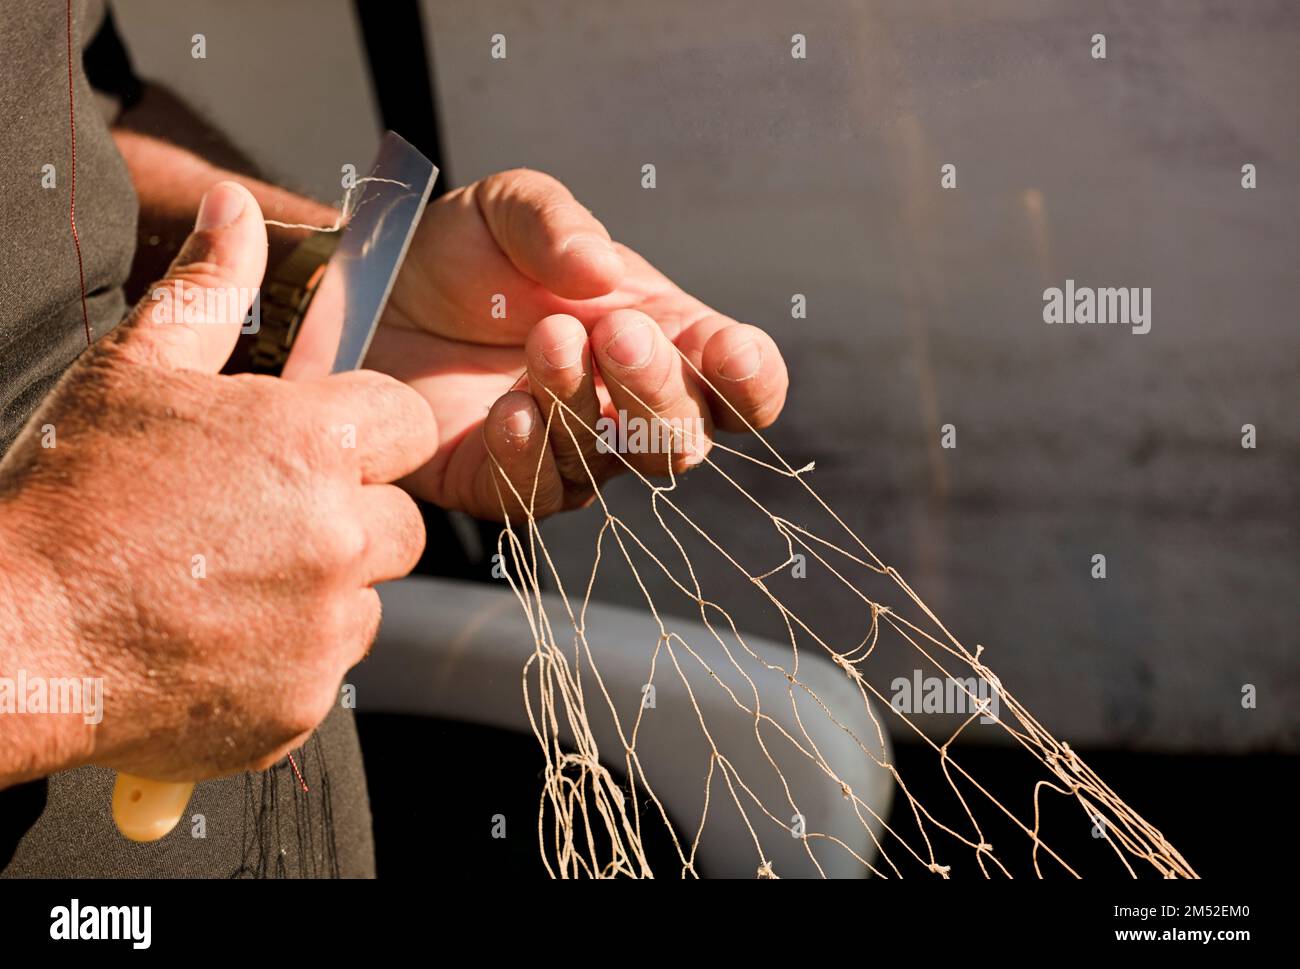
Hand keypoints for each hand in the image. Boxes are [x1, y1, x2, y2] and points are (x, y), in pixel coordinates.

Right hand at [0, 182, 435, 783]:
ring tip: (233, 578)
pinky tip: (221, 635)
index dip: (366, 432)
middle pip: (401, 519)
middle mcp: (339, 535)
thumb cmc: (68, 499)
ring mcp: (326, 626)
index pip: (405, 424)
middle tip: (265, 520)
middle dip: (352, 514)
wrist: (15, 639)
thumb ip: (208, 289)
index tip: (324, 447)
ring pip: (370, 596)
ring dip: (325, 587)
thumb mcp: (135, 371)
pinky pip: (329, 665)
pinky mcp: (304, 699)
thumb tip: (237, 213)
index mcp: (313, 444)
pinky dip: (291, 654)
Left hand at [368, 169, 789, 520]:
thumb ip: (557, 224)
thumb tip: (601, 270)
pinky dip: (531, 455)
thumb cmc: (459, 254)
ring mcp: (571, 450)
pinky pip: (540, 494)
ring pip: (615, 465)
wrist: (364, 295)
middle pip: (685, 436)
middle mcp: (627, 404)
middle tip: (614, 333)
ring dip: (586, 407)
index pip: (737, 383)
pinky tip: (508, 411)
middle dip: (659, 388)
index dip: (750, 380)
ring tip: (544, 344)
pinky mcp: (506, 484)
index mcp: (660, 337)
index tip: (729, 351)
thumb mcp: (509, 208)